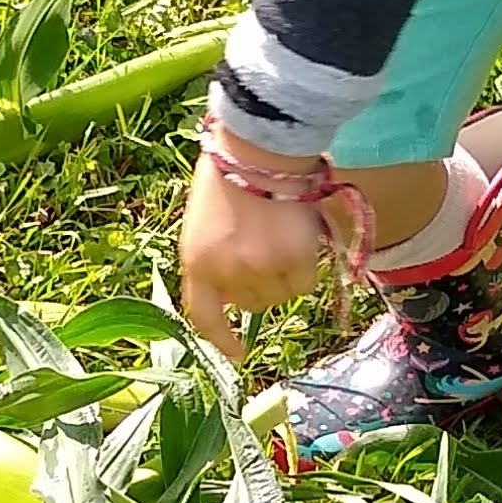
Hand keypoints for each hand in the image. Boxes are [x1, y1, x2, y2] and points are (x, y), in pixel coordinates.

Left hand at [177, 151, 334, 363]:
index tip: (238, 355)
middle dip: (261, 285)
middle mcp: (225, 273)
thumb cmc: (231, 173)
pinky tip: (298, 236)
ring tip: (281, 234)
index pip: (203, 316)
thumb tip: (239, 286)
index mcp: (196, 261)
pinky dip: (306, 266)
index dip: (221, 339)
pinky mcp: (292, 262)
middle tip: (267, 248)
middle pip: (252, 304)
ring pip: (281, 295)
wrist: (258, 147)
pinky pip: (304, 284)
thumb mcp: (205, 222)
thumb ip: (216, 256)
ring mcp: (259, 270)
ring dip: (285, 273)